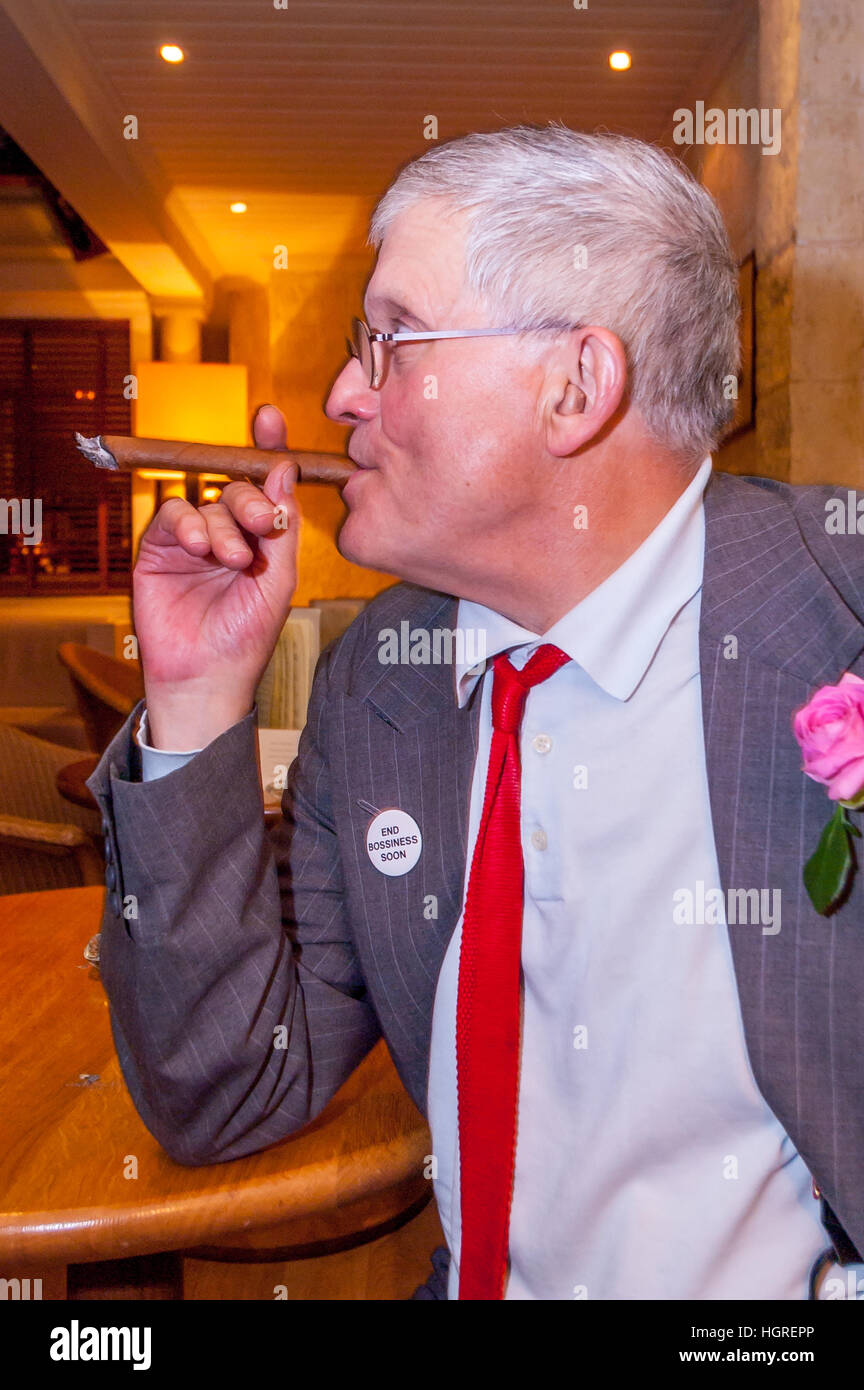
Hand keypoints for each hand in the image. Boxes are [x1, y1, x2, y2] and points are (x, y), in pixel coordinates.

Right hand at [133, 404, 299, 748]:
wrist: (206, 677)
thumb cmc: (246, 639)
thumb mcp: (278, 582)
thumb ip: (282, 528)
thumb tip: (284, 469)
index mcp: (262, 541)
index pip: (266, 487)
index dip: (267, 450)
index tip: (269, 420)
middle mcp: (229, 534)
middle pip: (237, 490)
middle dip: (251, 501)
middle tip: (265, 524)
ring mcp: (193, 541)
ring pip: (207, 503)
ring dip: (222, 526)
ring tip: (231, 559)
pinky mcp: (159, 549)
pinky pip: (172, 516)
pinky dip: (188, 525)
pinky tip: (200, 548)